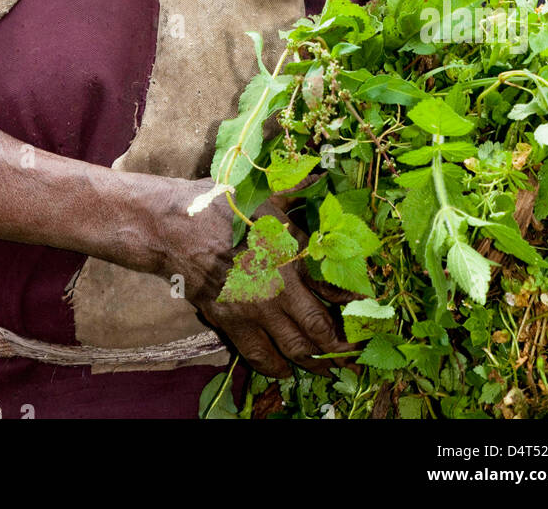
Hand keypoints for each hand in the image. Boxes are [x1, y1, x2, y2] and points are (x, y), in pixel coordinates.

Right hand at [151, 175, 362, 378]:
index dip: (357, 305)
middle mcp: (280, 288)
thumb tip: (321, 177)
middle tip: (357, 352)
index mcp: (293, 253)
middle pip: (321, 329)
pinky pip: (259, 357)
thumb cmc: (223, 205)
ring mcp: (255, 310)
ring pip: (295, 349)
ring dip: (317, 362)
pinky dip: (276, 368)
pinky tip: (286, 370)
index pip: (337, 288)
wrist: (177, 226)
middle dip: (344, 345)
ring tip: (331, 367)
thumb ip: (297, 190)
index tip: (370, 313)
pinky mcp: (231, 323)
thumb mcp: (265, 193)